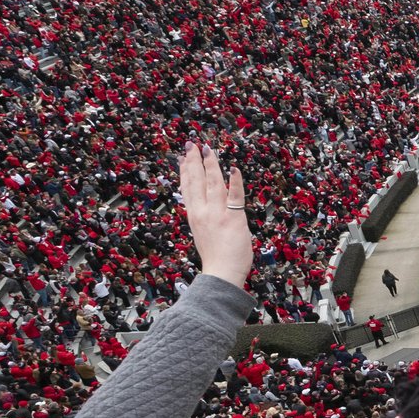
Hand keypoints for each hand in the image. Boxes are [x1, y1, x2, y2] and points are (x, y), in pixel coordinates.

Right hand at [178, 142, 250, 286]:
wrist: (221, 273)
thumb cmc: (216, 257)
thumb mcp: (202, 233)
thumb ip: (204, 217)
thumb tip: (204, 205)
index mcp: (194, 216)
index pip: (187, 188)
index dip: (185, 170)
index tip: (183, 156)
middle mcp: (202, 212)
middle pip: (197, 181)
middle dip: (194, 161)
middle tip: (192, 144)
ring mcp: (217, 214)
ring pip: (213, 183)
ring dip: (211, 165)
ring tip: (208, 150)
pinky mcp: (233, 218)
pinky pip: (235, 195)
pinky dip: (235, 182)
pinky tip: (233, 169)